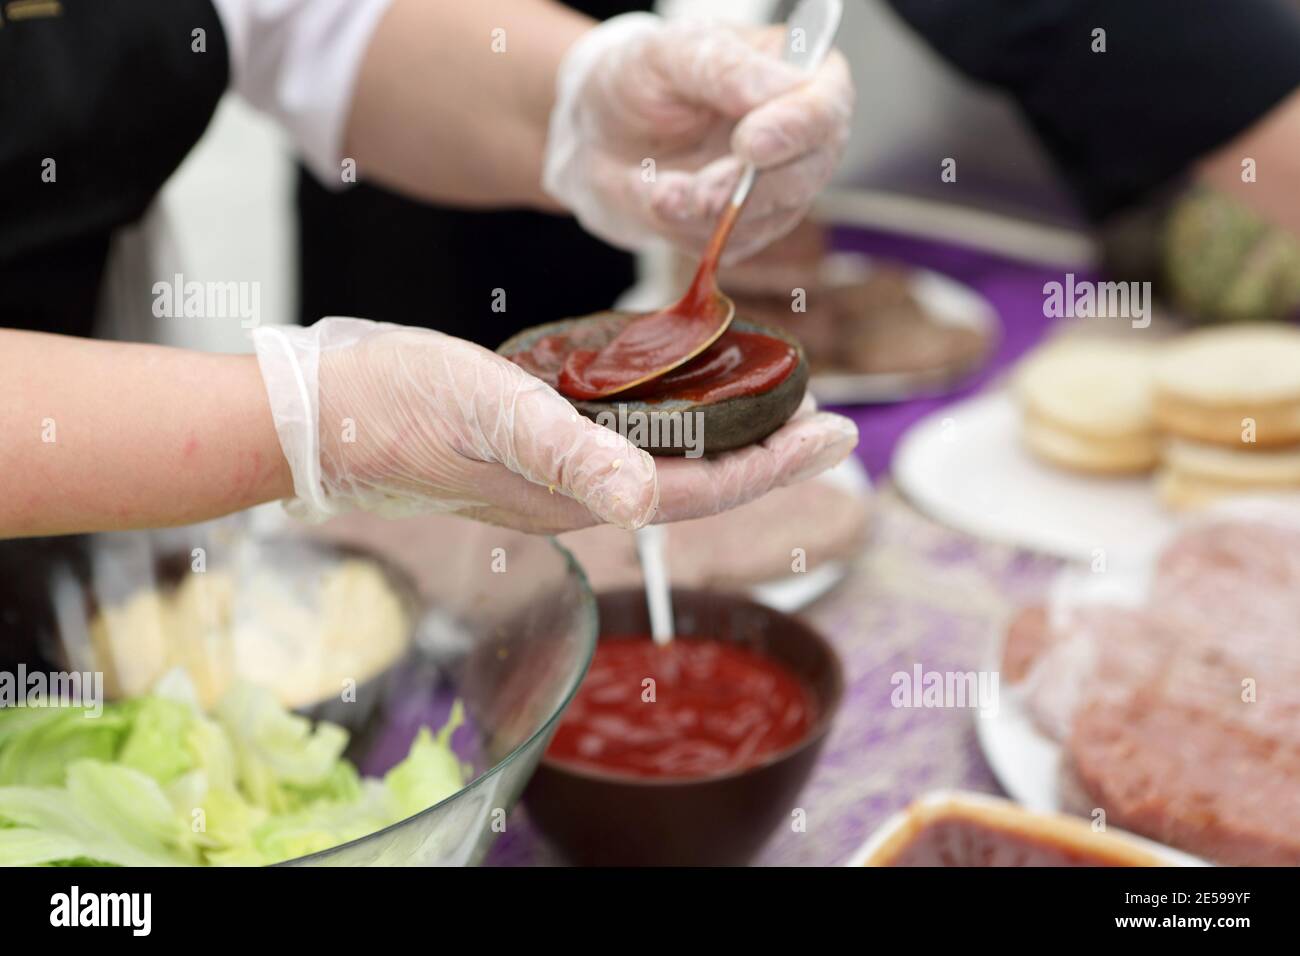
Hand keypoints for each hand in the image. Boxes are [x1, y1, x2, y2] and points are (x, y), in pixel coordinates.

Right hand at [253, 318, 857, 533]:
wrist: (327, 413)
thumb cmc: (402, 406)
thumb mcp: (491, 413)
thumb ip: (568, 452)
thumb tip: (646, 494)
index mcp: (582, 493)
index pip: (704, 488)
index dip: (776, 465)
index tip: (838, 435)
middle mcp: (581, 493)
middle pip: (697, 482)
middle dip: (767, 456)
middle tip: (825, 421)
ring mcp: (557, 474)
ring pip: (665, 462)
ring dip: (724, 439)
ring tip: (770, 404)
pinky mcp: (536, 447)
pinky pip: (625, 439)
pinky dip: (669, 419)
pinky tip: (677, 391)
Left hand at [543, 13, 853, 262]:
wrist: (600, 136)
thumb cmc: (643, 81)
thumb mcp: (671, 53)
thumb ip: (723, 67)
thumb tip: (774, 90)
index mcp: (801, 78)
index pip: (825, 109)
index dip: (794, 130)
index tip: (750, 145)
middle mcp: (801, 139)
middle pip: (807, 175)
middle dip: (749, 189)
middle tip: (699, 192)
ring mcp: (779, 190)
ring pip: (768, 218)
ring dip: (710, 213)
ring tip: (661, 192)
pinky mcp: (748, 231)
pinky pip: (731, 244)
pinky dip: (689, 229)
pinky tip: (660, 199)